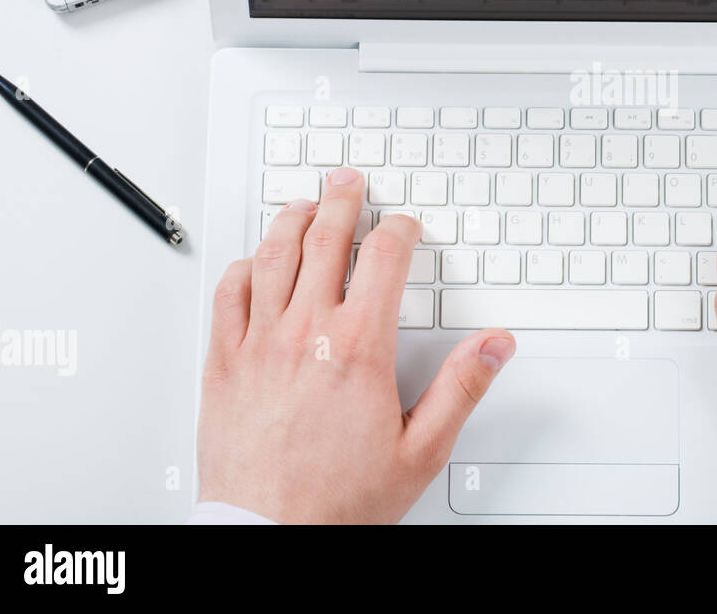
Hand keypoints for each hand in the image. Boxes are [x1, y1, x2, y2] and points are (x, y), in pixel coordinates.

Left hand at [196, 167, 515, 522]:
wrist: (269, 535)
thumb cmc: (338, 501)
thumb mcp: (421, 450)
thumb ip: (461, 388)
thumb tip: (494, 346)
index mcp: (358, 348)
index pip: (383, 258)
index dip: (399, 229)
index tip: (404, 226)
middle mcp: (306, 334)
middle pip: (324, 240)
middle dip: (341, 201)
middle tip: (348, 182)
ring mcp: (259, 344)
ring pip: (272, 256)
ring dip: (290, 219)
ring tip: (303, 203)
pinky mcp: (223, 363)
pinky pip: (228, 296)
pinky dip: (243, 267)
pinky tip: (253, 261)